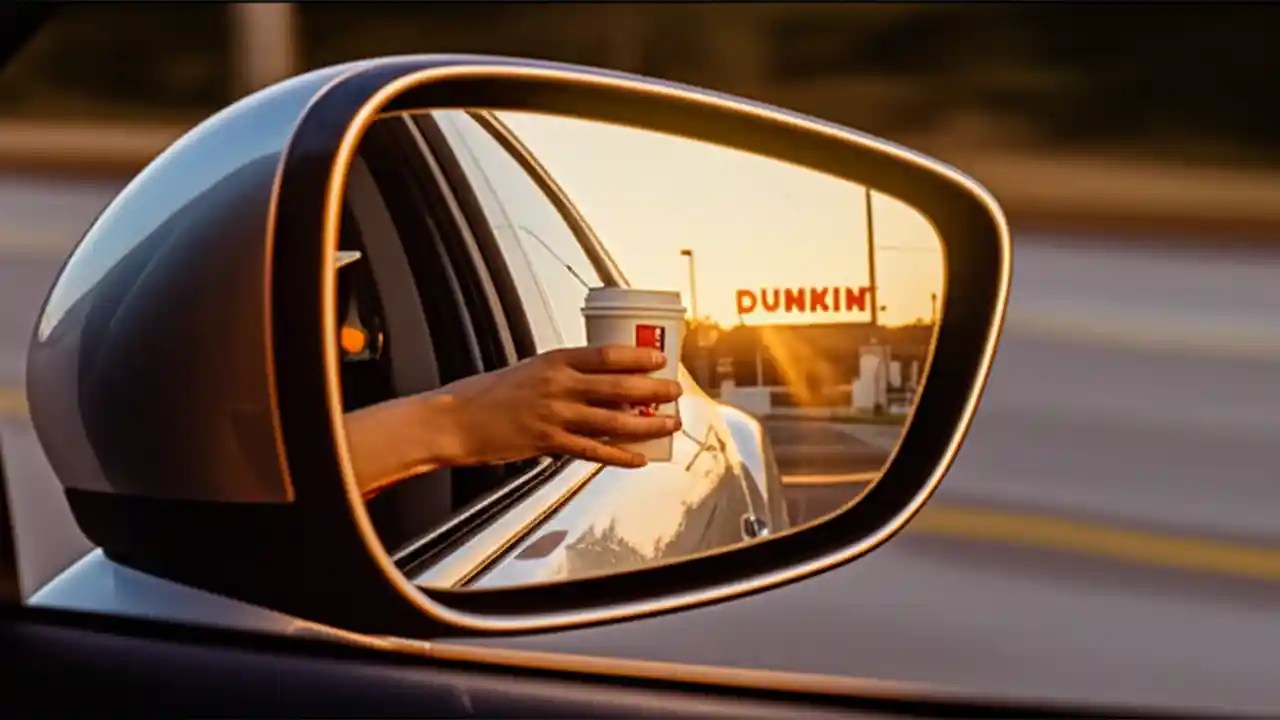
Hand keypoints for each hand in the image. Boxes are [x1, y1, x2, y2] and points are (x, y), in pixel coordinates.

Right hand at [424, 345, 682, 468]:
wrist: (455, 420)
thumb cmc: (489, 395)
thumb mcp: (529, 371)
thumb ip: (562, 375)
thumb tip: (598, 382)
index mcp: (554, 361)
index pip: (606, 354)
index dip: (638, 356)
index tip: (660, 358)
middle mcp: (558, 385)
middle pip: (618, 386)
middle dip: (653, 390)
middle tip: (675, 392)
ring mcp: (555, 415)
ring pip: (613, 420)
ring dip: (646, 424)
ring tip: (669, 424)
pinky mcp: (548, 442)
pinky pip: (594, 450)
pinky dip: (620, 455)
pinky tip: (640, 458)